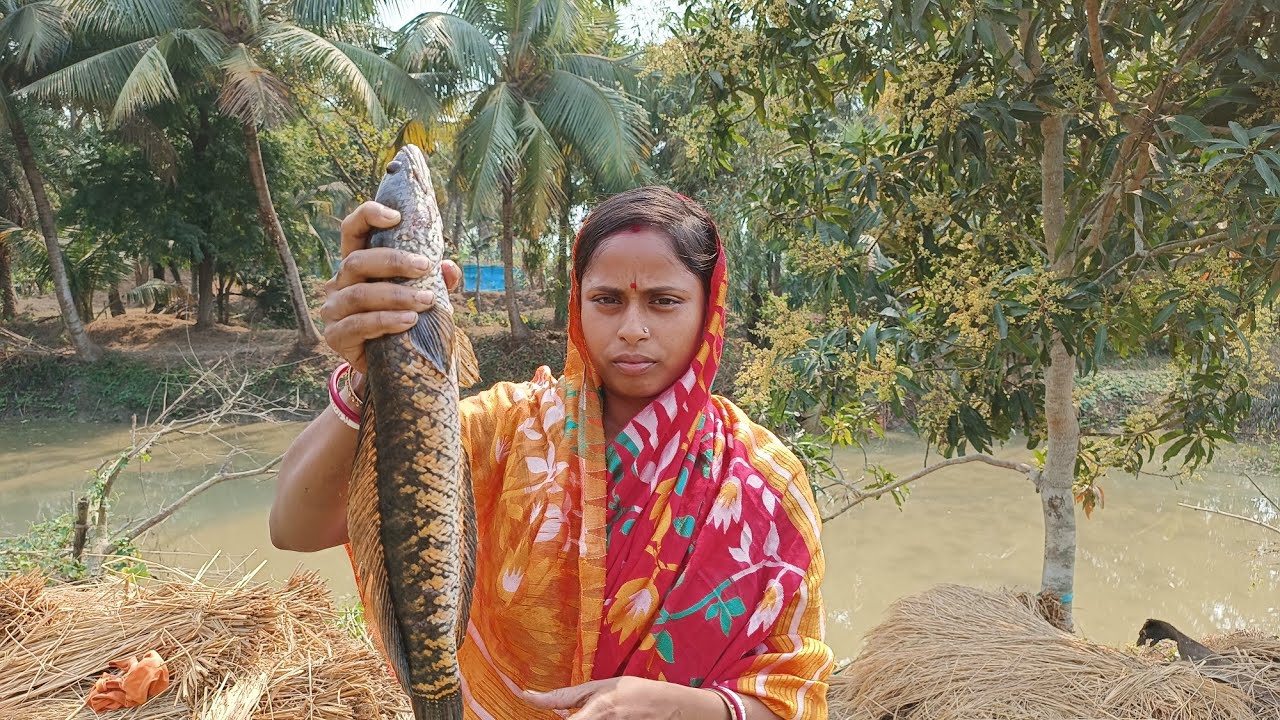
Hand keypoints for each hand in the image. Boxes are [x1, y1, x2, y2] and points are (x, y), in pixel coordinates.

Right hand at [320, 201, 462, 373]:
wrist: (391, 365)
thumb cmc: (405, 320)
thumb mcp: (422, 295)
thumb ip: (435, 280)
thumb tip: (448, 267)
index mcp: (358, 264)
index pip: (352, 230)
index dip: (367, 216)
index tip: (395, 216)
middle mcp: (339, 283)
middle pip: (357, 261)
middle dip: (394, 261)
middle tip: (424, 266)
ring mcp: (333, 309)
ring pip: (359, 294)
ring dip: (397, 295)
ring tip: (426, 301)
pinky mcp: (335, 336)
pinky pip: (359, 325)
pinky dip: (387, 321)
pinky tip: (409, 321)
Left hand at [520, 677, 728, 718]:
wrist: (675, 710)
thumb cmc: (640, 693)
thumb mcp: (607, 686)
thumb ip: (574, 697)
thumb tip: (545, 703)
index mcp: (598, 711)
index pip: (558, 710)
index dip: (535, 700)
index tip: (518, 695)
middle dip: (563, 716)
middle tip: (567, 708)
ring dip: (574, 719)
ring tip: (590, 710)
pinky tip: (592, 715)